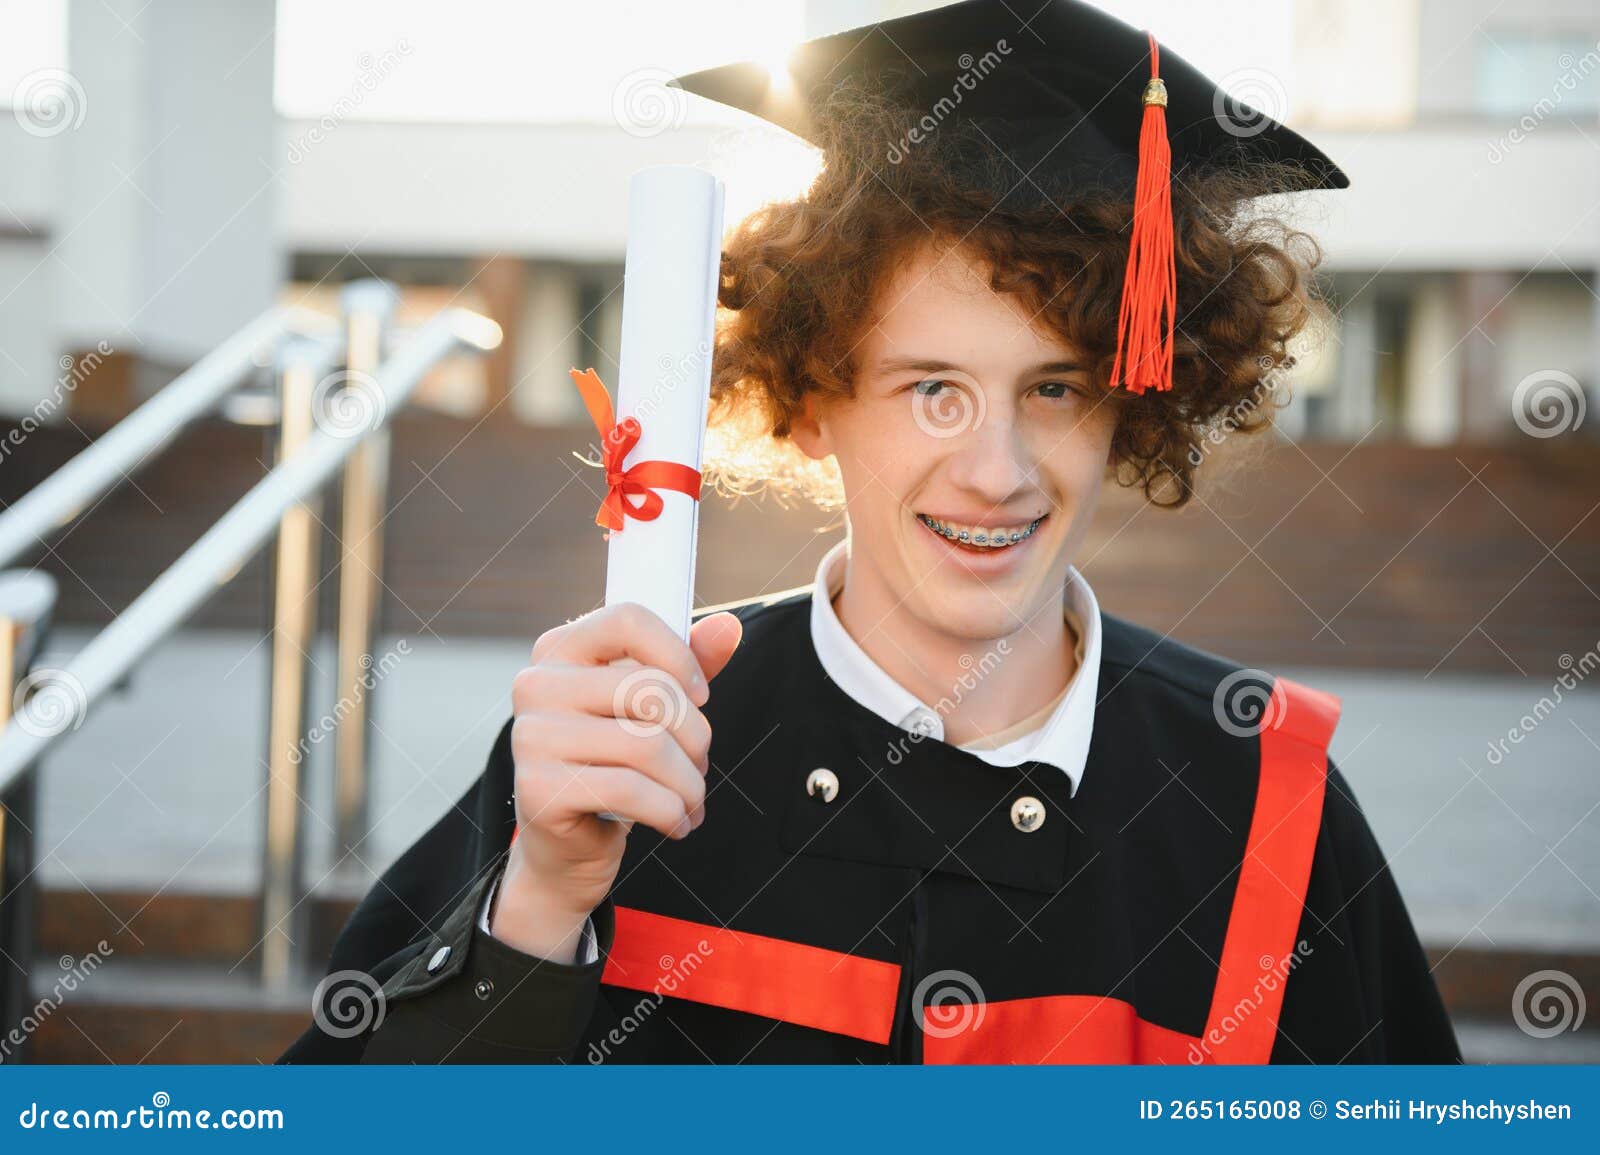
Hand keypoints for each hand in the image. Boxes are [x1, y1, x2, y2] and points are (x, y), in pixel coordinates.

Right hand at [490, 603, 742, 961]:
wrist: (566, 843)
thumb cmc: (612, 763)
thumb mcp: (650, 709)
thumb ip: (687, 664)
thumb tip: (729, 628)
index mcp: (560, 649)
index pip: (628, 620)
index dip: (679, 656)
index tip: (700, 695)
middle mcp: (536, 685)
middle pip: (649, 690)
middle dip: (695, 737)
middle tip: (700, 766)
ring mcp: (531, 737)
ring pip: (647, 746)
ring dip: (689, 784)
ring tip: (693, 801)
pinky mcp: (538, 788)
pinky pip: (631, 791)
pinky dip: (670, 812)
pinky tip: (676, 823)